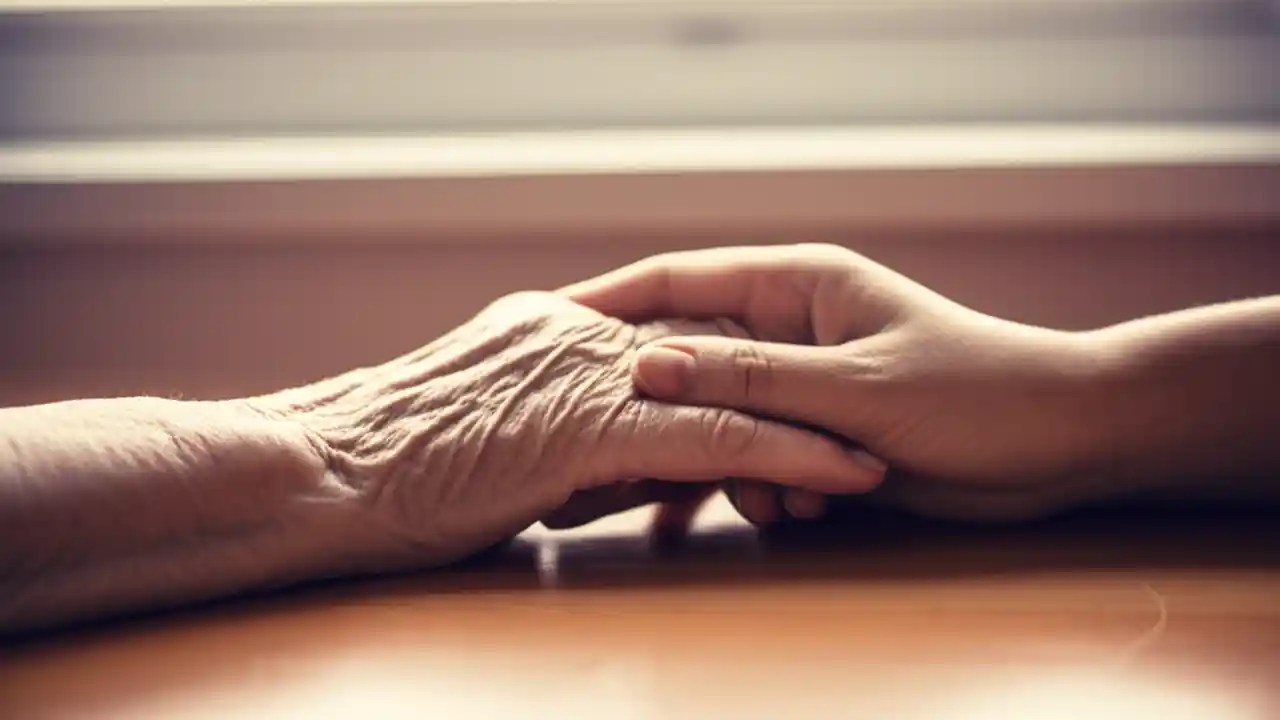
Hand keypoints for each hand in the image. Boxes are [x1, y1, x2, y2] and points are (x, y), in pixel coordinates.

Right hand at [256, 291, 882, 569]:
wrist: (318, 479)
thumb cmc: (386, 472)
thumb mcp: (481, 437)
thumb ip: (545, 432)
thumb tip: (587, 470)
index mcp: (552, 327)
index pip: (668, 337)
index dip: (730, 375)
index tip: (783, 410)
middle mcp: (579, 334)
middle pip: (713, 357)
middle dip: (780, 403)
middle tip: (841, 445)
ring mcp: (587, 372)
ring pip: (729, 390)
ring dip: (807, 426)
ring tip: (870, 462)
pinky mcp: (593, 423)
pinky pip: (718, 436)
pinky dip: (790, 453)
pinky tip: (844, 475)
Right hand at [565, 244, 1113, 524]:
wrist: (1061, 442)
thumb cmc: (973, 395)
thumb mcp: (853, 389)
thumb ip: (749, 377)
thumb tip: (644, 362)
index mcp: (796, 284)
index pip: (678, 279)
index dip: (609, 302)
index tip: (547, 328)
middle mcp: (791, 325)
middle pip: (691, 355)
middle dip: (670, 411)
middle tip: (627, 457)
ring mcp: (805, 379)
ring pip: (720, 416)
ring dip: (728, 464)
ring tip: (776, 501)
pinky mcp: (821, 428)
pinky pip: (757, 451)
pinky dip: (760, 484)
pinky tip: (784, 512)